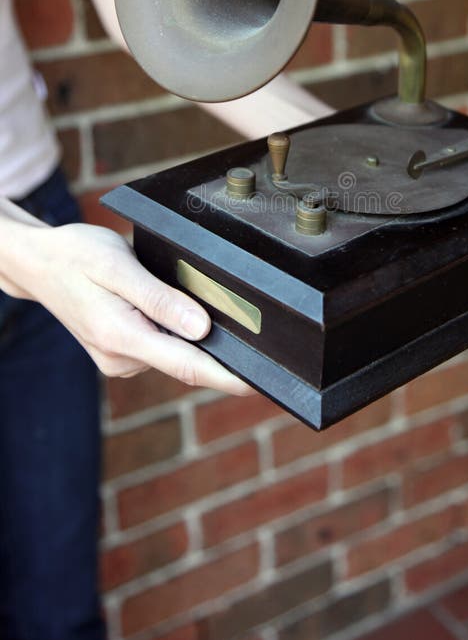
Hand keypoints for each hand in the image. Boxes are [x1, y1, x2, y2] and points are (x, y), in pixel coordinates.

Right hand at [8, 222, 252, 393]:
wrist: (38, 263)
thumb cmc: (75, 256)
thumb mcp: (119, 267)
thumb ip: (161, 300)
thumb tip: (201, 328)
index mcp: (122, 337)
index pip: (188, 366)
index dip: (228, 377)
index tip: (258, 383)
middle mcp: (121, 358)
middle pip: (185, 360)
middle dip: (214, 346)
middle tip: (231, 315)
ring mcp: (119, 360)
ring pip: (172, 351)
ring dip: (186, 332)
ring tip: (165, 291)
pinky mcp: (120, 355)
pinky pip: (158, 346)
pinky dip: (169, 330)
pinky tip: (157, 303)